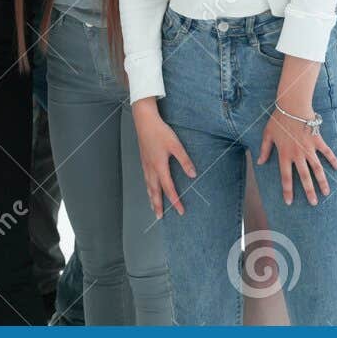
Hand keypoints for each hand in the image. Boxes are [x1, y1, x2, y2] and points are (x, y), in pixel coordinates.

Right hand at [134, 100, 194, 217]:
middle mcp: (151, 168)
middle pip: (154, 191)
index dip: (175, 201)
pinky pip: (145, 179)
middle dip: (158, 205)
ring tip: (154, 207)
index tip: (180, 211)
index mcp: (159, 166)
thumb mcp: (176, 145)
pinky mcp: (143, 160)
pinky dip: (148, 188)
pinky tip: (149, 188)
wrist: (144, 121)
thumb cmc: (160, 131)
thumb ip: (185, 160)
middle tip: (160, 217)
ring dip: (151, 198)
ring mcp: (145, 165)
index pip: (168, 188)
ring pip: (148, 186)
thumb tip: (193, 175)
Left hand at [257, 97, 336, 205]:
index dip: (287, 191)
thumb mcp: (267, 134)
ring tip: (326, 192)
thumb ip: (264, 150)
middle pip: (304, 177)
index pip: (286, 177)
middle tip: (313, 203)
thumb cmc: (278, 119)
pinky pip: (327, 152)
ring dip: (322, 181)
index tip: (289, 202)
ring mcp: (309, 148)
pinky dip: (333, 160)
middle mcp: (298, 155)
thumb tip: (259, 162)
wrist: (292, 106)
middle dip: (309, 191)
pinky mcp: (317, 140)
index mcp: (285, 155)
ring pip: (317, 169)